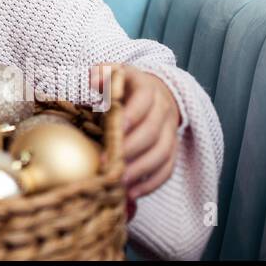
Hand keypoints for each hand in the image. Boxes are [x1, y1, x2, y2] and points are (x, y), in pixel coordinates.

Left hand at [89, 63, 180, 208]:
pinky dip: (152, 183)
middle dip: (131, 150)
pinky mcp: (172, 149)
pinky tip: (133, 193)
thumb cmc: (124, 85)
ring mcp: (170, 130)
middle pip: (152, 132)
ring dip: (141, 170)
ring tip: (121, 183)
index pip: (143, 102)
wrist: (154, 91)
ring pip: (162, 153)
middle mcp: (163, 109)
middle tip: (110, 164)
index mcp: (147, 88)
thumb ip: (101, 74)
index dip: (131, 116)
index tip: (116, 130)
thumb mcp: (112, 73)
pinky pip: (167, 168)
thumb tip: (93, 80)